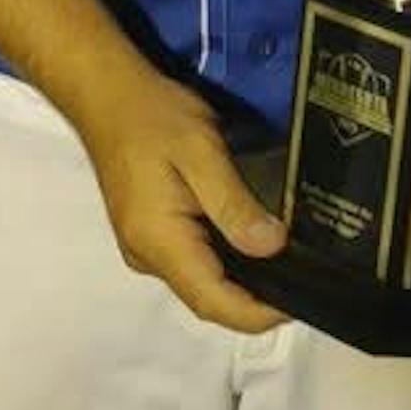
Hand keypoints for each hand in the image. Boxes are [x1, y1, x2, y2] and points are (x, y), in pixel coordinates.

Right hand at [74, 63, 289, 333]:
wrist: (106, 94)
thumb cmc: (151, 116)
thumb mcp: (201, 151)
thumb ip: (234, 203)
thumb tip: (273, 247)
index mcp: (159, 243)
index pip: (213, 302)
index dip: (258, 315)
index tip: (301, 303)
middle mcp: (147, 256)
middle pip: (207, 299)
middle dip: (255, 304)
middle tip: (304, 282)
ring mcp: (144, 247)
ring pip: (198, 283)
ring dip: (240, 285)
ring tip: (287, 267)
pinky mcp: (147, 234)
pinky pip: (190, 263)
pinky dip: (223, 264)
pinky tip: (250, 244)